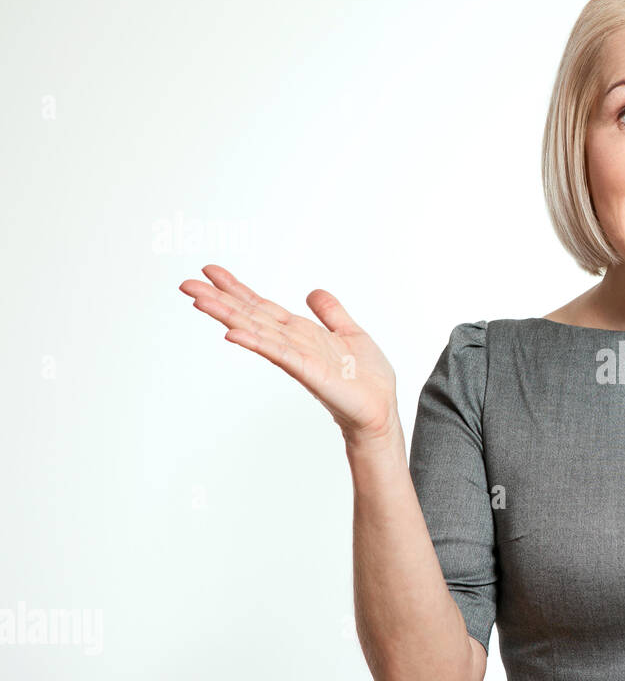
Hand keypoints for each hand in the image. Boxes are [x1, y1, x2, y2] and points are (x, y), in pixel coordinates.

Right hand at [179, 265, 399, 443]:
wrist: (381, 409)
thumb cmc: (367, 379)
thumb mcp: (351, 333)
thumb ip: (331, 313)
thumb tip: (314, 292)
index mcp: (301, 333)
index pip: (262, 307)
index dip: (237, 289)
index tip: (211, 271)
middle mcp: (293, 343)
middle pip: (250, 317)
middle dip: (219, 300)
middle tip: (186, 284)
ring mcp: (298, 358)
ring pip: (256, 331)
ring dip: (227, 316)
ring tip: (199, 300)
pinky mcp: (309, 372)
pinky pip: (279, 354)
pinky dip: (256, 342)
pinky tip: (232, 334)